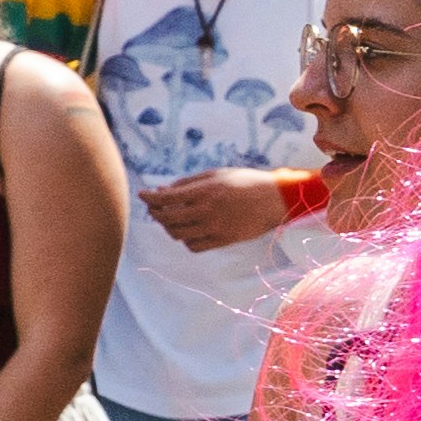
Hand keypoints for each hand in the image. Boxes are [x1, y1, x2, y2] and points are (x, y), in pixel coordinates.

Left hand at [145, 167, 314, 252]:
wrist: (277, 199)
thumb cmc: (245, 182)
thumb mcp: (216, 174)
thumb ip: (188, 183)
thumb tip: (162, 191)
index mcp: (204, 192)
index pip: (165, 198)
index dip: (149, 198)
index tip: (143, 195)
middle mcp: (206, 211)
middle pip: (166, 219)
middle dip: (155, 213)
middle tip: (154, 208)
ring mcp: (214, 228)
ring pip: (177, 234)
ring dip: (169, 227)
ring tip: (172, 219)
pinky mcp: (223, 240)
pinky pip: (193, 246)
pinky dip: (186, 240)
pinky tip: (189, 231)